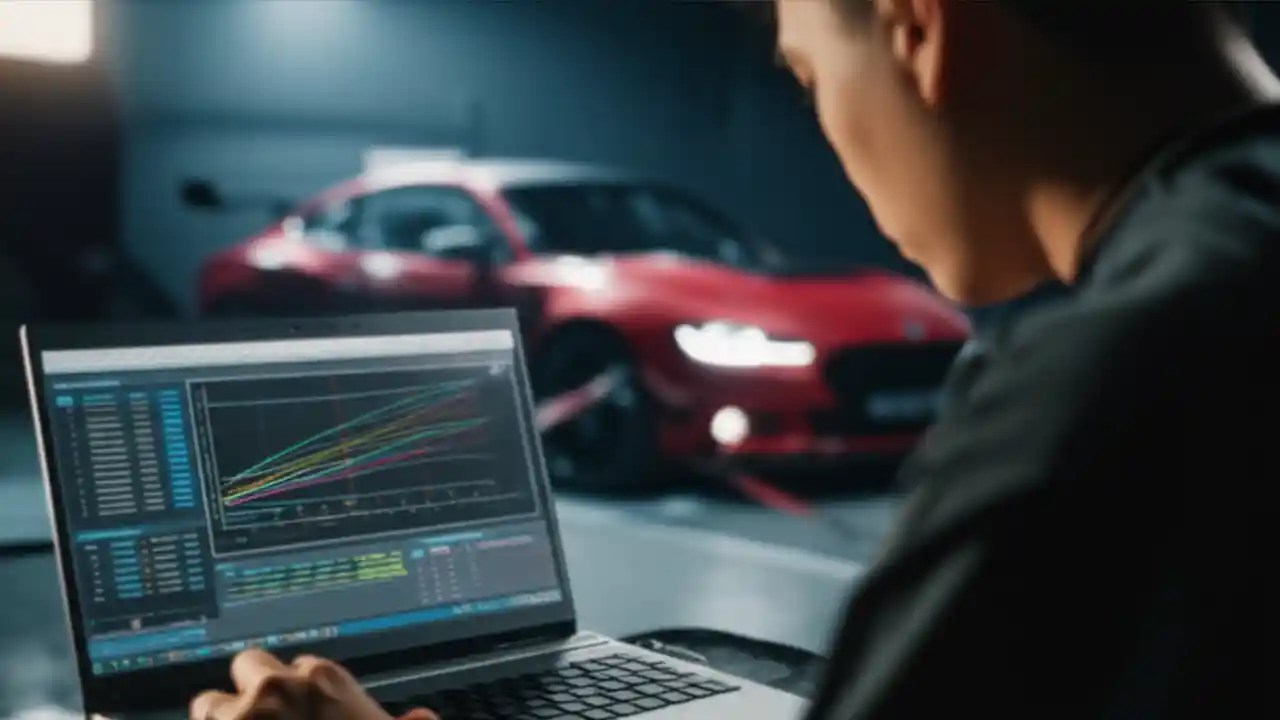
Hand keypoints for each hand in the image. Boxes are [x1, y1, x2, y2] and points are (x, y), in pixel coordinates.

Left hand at [190, 648, 437, 719]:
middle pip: (249, 665)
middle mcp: (276, 687)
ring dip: (220, 717)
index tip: (304, 710)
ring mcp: (238, 716)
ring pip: (210, 701)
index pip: (303, 664)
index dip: (302, 689)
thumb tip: (424, 718)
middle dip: (253, 689)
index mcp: (324, 680)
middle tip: (264, 718)